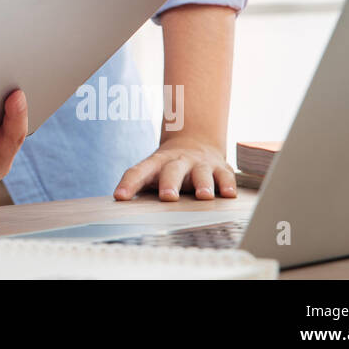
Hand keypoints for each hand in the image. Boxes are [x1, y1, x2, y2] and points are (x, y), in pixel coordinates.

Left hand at [112, 135, 237, 200]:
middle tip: (167, 197)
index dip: (129, 183)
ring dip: (202, 184)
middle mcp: (178, 162)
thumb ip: (141, 187)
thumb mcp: (153, 172)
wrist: (195, 141)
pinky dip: (227, 185)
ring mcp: (200, 164)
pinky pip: (225, 176)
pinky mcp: (220, 169)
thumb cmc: (169, 166)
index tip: (120, 197)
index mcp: (156, 163)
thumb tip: (121, 206)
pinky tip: (228, 194)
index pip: (139, 171)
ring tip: (203, 196)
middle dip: (169, 183)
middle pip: (172, 170)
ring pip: (201, 172)